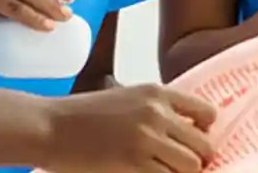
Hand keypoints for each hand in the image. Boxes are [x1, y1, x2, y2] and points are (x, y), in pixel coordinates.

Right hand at [40, 84, 216, 172]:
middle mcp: (157, 113)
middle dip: (197, 160)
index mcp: (156, 93)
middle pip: (204, 145)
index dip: (204, 132)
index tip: (194, 142)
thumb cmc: (83, 115)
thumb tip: (182, 131)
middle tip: (179, 166)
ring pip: (192, 167)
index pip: (207, 113)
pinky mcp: (134, 164)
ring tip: (163, 171)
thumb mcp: (125, 98)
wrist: (51, 127)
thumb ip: (155, 110)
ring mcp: (147, 139)